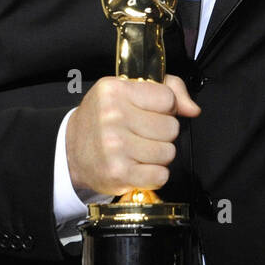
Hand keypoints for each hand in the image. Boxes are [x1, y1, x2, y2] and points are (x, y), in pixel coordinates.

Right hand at [66, 75, 199, 197]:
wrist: (71, 151)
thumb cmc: (105, 118)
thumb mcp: (129, 90)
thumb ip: (169, 89)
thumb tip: (193, 109)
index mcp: (115, 91)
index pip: (168, 98)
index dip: (165, 107)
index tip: (151, 112)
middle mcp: (113, 117)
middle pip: (171, 128)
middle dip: (163, 133)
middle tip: (143, 133)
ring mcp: (115, 147)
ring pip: (168, 152)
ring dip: (159, 154)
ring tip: (140, 150)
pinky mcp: (118, 173)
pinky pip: (160, 175)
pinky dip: (154, 174)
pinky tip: (139, 166)